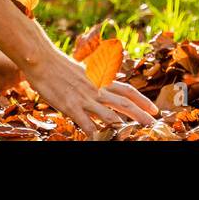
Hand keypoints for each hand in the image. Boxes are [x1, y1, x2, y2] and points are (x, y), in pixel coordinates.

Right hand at [25, 50, 159, 137]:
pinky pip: (85, 122)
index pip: (128, 91)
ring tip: (133, 134)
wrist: (43, 60)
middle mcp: (97, 89)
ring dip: (122, 124)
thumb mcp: (86, 72)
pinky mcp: (70, 106)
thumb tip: (113, 84)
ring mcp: (84, 98)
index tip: (154, 110)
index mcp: (101, 80)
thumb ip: (100, 80)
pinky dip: (93, 131)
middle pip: (124, 103)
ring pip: (108, 114)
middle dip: (140, 115)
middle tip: (153, 124)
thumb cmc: (63, 67)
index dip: (143, 101)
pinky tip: (98, 138)